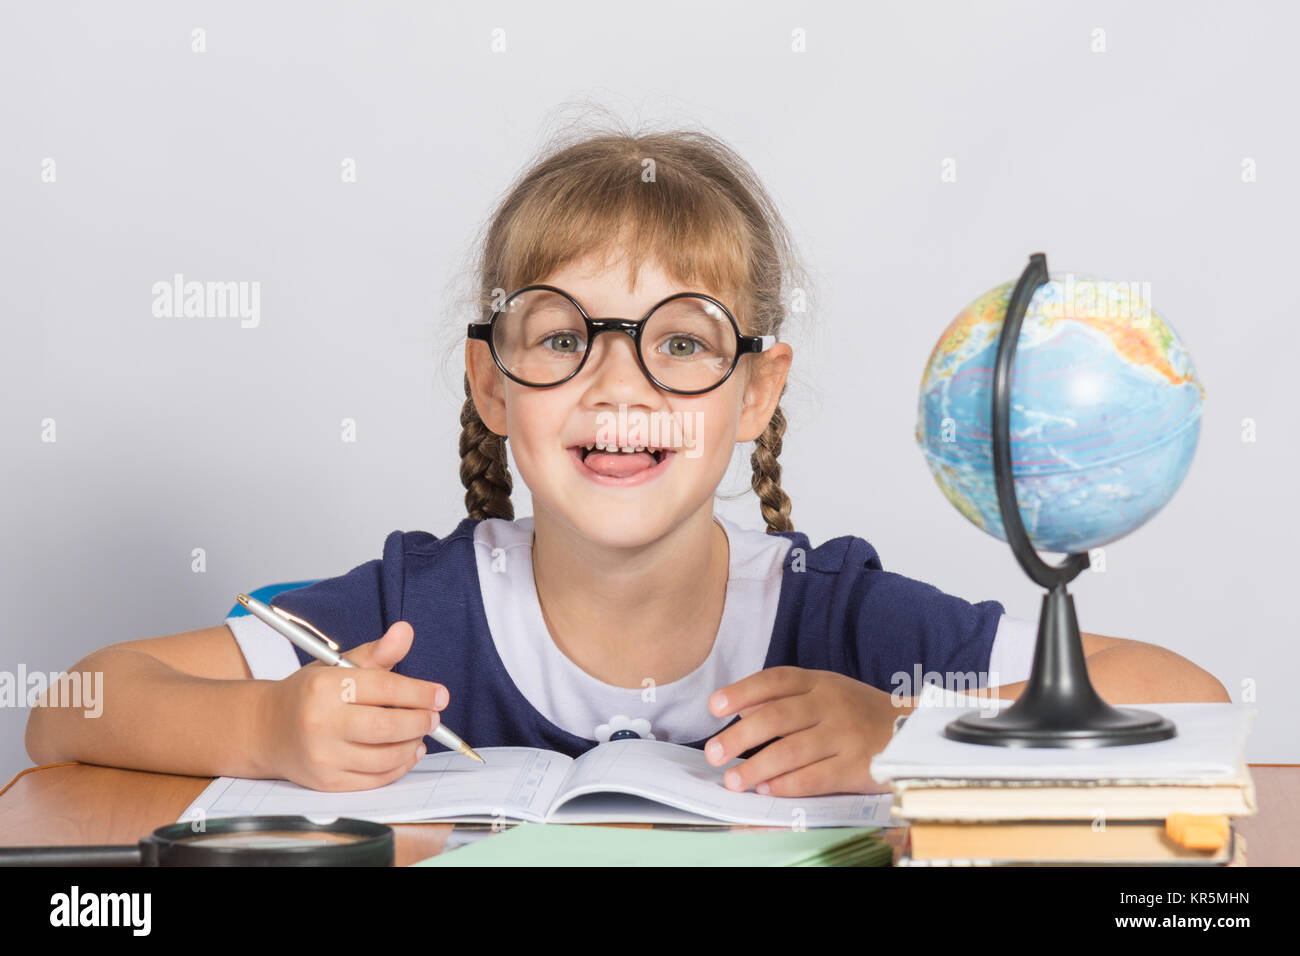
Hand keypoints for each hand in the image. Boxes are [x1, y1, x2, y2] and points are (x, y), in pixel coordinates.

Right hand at [256, 621, 448, 791]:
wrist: (268, 729)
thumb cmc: (311, 694)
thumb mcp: (338, 666)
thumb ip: (377, 652)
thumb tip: (406, 631)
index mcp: (325, 686)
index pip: (384, 688)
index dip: (419, 693)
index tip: (440, 695)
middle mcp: (321, 722)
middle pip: (386, 727)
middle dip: (420, 722)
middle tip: (433, 717)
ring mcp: (322, 756)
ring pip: (384, 757)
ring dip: (413, 745)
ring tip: (420, 733)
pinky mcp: (327, 782)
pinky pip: (375, 780)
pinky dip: (399, 766)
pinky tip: (407, 752)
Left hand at [704, 666, 910, 796]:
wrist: (915, 732)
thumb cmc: (859, 712)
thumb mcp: (826, 692)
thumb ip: (784, 697)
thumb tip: (740, 706)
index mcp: (820, 683)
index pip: (775, 681)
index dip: (741, 692)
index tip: (714, 707)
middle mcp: (831, 705)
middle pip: (777, 716)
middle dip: (739, 736)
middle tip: (713, 753)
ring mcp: (845, 735)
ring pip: (792, 750)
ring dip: (757, 766)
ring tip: (733, 779)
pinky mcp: (856, 767)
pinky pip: (815, 777)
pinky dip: (787, 785)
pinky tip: (767, 789)